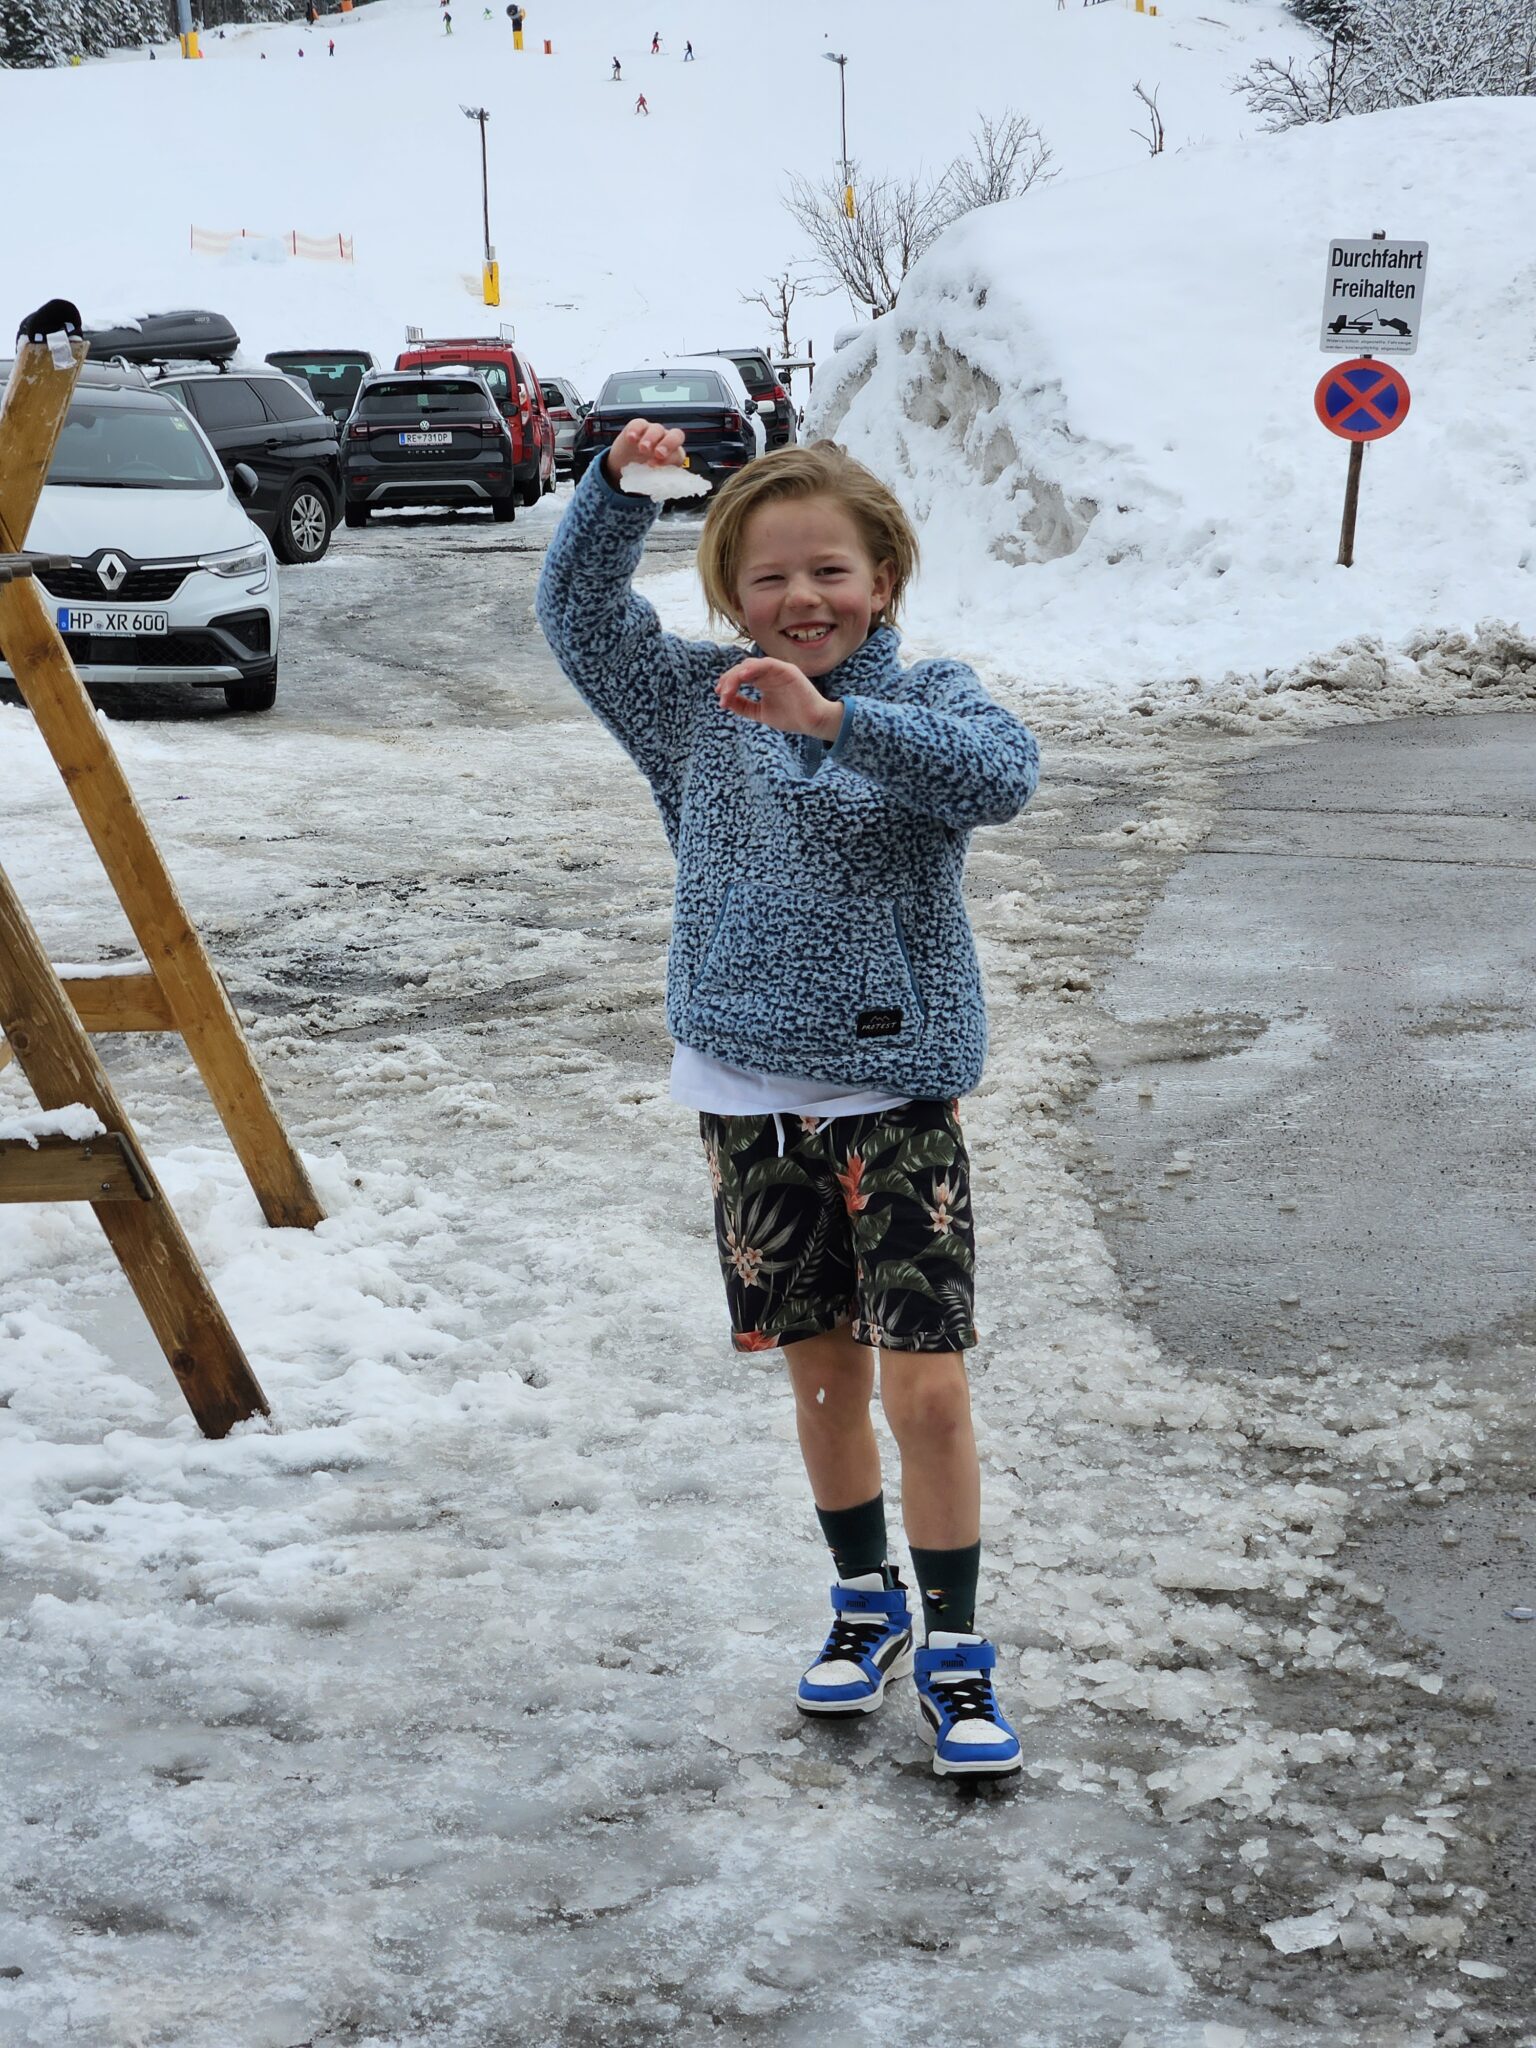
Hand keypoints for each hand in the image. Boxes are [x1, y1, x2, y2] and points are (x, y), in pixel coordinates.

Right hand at [604, 417, 686, 481]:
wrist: (623, 468)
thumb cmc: (642, 475)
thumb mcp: (650, 482)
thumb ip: (656, 483)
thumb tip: (658, 487)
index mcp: (673, 456)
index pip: (678, 454)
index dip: (670, 459)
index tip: (657, 467)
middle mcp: (666, 441)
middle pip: (676, 436)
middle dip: (668, 444)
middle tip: (657, 453)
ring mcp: (652, 432)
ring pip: (657, 428)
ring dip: (651, 438)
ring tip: (642, 448)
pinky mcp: (637, 427)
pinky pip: (639, 424)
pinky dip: (635, 430)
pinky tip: (631, 438)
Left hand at [715, 657, 844, 742]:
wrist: (813, 722)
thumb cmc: (791, 717)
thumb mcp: (760, 712)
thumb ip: (743, 706)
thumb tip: (724, 701)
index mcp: (762, 680)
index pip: (740, 676)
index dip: (728, 683)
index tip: (719, 695)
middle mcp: (768, 673)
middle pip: (742, 669)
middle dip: (728, 681)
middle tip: (721, 694)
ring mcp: (778, 670)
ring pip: (751, 665)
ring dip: (736, 675)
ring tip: (727, 689)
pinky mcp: (787, 670)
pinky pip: (767, 664)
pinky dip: (753, 668)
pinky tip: (743, 677)